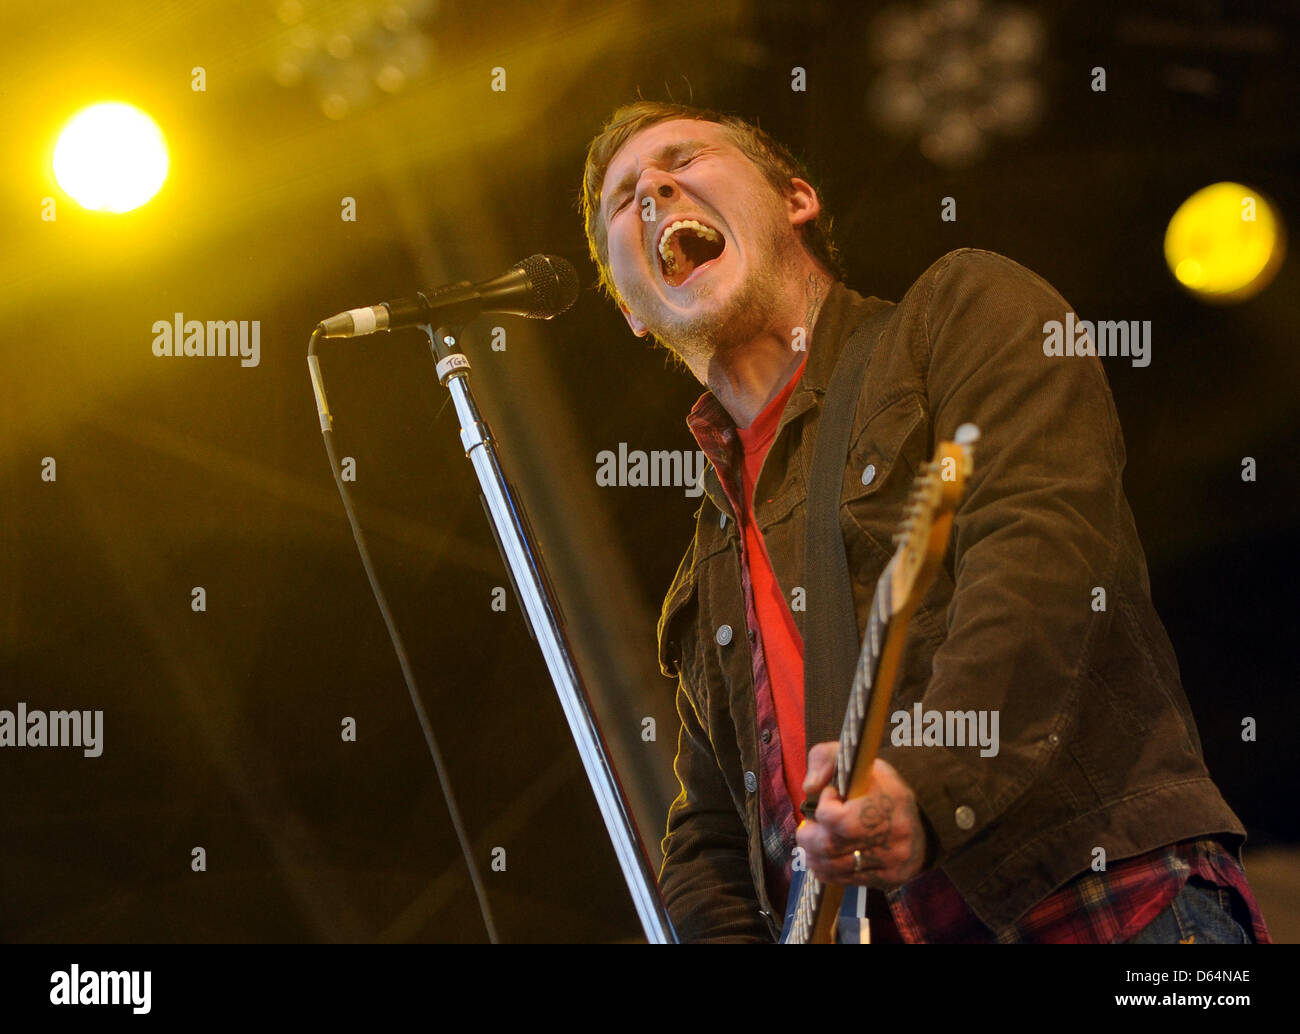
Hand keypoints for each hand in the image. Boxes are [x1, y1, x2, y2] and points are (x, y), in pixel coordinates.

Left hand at [794, 742, 926, 889]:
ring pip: (833, 868)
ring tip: (813, 839)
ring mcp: (891, 861)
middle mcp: (893, 835)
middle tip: (809, 825)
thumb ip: (824, 760)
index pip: (837, 819)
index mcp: (887, 802)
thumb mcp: (855, 759)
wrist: (917, 815)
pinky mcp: (888, 879)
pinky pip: (844, 881)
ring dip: (812, 854)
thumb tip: (809, 788)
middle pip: (829, 847)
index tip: (830, 796)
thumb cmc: (877, 785)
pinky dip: (826, 869)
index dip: (824, 808)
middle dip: (808, 836)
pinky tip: (825, 855)